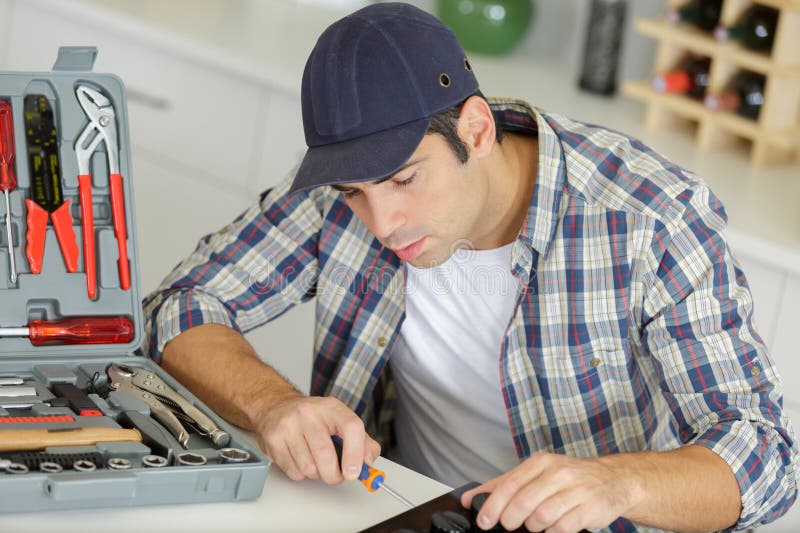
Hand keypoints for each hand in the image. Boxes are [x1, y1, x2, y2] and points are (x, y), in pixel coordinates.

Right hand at [255, 394, 380, 484]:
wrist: (277, 407)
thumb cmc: (314, 418)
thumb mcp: (341, 421)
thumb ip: (363, 443)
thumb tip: (368, 465)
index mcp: (332, 407)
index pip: (351, 427)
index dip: (356, 454)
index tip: (355, 473)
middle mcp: (309, 413)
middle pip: (325, 454)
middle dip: (334, 475)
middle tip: (336, 476)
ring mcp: (289, 425)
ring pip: (309, 467)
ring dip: (316, 474)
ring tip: (316, 462)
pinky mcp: (274, 440)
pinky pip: (294, 471)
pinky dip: (301, 474)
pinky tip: (300, 459)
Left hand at [461, 452, 639, 532]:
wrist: (613, 480)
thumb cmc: (570, 478)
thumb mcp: (537, 473)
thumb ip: (504, 485)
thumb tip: (472, 498)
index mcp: (542, 462)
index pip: (510, 484)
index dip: (493, 505)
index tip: (484, 521)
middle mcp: (559, 473)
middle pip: (524, 502)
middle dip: (511, 519)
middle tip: (510, 524)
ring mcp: (576, 490)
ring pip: (542, 517)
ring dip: (533, 526)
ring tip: (535, 524)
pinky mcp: (590, 509)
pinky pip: (562, 528)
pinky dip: (552, 531)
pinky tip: (553, 527)